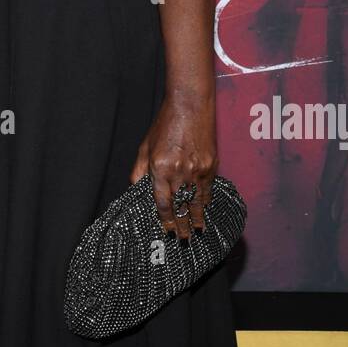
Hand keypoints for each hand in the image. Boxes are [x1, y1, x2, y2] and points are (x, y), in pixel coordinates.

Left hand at [129, 96, 216, 239]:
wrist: (189, 106)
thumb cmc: (164, 124)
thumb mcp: (145, 147)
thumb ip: (140, 172)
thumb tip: (137, 191)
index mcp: (160, 168)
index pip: (162, 203)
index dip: (165, 220)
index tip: (167, 231)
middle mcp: (179, 172)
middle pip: (181, 206)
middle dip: (183, 226)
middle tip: (184, 240)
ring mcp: (197, 170)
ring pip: (197, 202)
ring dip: (198, 219)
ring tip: (198, 232)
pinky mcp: (211, 166)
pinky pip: (208, 190)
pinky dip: (207, 201)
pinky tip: (206, 210)